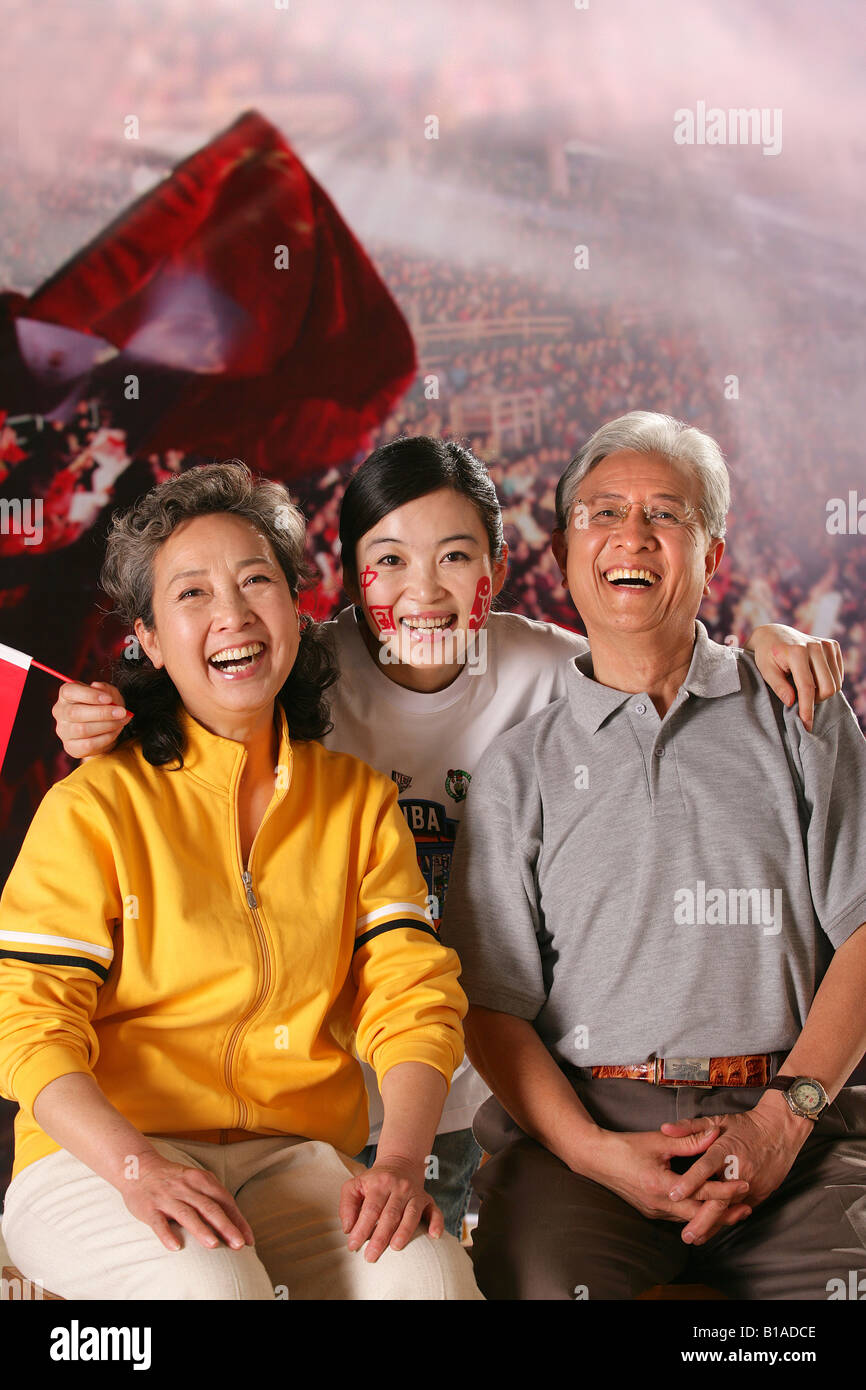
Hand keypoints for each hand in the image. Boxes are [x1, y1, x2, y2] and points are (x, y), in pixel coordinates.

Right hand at [52, 680, 130, 759]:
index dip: (89, 694)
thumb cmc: (104, 707)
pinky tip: (115, 731)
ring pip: (82, 730)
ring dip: (107, 725)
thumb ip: (105, 689)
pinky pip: (88, 745)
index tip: (108, 698)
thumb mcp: (109, 694)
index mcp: (66, 695)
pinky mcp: (71, 747)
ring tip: (122, 721)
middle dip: (102, 713)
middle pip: (74, 713)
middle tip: (121, 712)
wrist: (105, 729)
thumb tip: (97, 686)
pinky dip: (106, 738)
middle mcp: (60, 712)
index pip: (69, 691)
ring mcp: (63, 731)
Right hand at [119, 1150, 254, 1252]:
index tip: (249, 1240)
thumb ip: (212, 1199)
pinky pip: (159, 1223)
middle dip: (226, 1226)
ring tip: (214, 1245)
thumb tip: (235, 1223)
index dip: (238, 1221)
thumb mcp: (196, 1182)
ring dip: (201, 1229)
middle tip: (239, 1245)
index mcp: (201, 1180)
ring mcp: (167, 1198)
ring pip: (187, 1214)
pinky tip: (175, 1247)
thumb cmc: (174, 1181)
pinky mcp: (150, 1208)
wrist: (138, 1167)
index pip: (225, 1201)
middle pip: (210, 1208)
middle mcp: (186, 1188)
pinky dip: (167, 1234)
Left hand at [339, 1157, 443, 1262]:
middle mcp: (399, 1187)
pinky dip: (437, 1223)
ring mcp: (415, 1193)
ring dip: (404, 1231)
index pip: (371, 1209)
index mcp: (380, 1183)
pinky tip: (434, 1236)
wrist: (400, 1164)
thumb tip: (348, 1229)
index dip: (361, 1228)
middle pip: (390, 1214)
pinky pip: (435, 1211)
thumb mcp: (355, 1186)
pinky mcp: (428, 1200)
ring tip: (395, 1247)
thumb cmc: (374, 1182)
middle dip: (380, 1237)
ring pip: (411, 1214)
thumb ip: (347, 1205)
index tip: (353, 1246)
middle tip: (371, 1256)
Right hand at [583, 1124, 751, 1227]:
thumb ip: (689, 1140)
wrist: (596, 1158)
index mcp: (661, 1185)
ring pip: (689, 1219)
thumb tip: (714, 1135)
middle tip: (746, 1208)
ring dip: (711, 1215)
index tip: (744, 1184)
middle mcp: (658, 1204)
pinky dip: (695, 1214)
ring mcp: (653, 1210)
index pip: (700, 1191)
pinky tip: (705, 1209)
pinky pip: (678, 1217)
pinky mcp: (650, 1210)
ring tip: (733, 1212)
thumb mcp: (658, 1140)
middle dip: (724, 1213)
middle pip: (699, 1215)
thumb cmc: (625, 1147)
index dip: (724, 1190)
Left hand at [661, 1099, 811, 1244]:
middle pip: (719, 1199)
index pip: (705, 1167)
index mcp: (726, 1150)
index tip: (674, 1194)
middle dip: (702, 1219)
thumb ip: (690, 1127)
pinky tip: (714, 1230)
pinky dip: (727, 1220)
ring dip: (713, 1225)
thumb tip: (664, 1129)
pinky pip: (741, 1209)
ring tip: (696, 1237)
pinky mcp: (761, 1193)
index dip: (689, 1181)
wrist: (781, 1131)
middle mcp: (739, 1170)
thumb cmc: (746, 1125)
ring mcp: (752, 1184)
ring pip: (730, 1209)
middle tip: (686, 1235)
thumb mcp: (717, 1120)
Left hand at [747, 625, 843, 730]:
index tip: (806, 724)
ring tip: (805, 688)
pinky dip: (828, 682)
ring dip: (821, 692)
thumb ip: (778, 686)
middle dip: (815, 700)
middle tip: (800, 700)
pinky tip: (814, 679)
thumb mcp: (765, 670)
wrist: (774, 634)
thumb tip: (791, 702)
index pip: (807, 687)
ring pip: (835, 683)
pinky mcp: (833, 645)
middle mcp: (815, 646)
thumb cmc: (767, 654)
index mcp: (797, 652)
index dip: (807, 708)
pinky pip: (838, 675)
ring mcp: (826, 645)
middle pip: (827, 687)